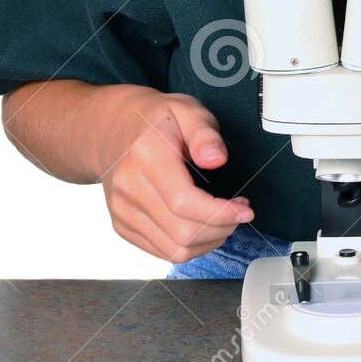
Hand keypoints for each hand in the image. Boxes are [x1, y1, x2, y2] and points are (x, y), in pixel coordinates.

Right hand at [99, 88, 253, 262]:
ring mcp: (122, 210)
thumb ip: (204, 132)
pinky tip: (202, 225)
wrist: (115, 130)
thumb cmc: (157, 121)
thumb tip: (215, 158)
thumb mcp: (187, 110)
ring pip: (175, 250)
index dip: (221, 213)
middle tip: (238, 211)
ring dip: (209, 241)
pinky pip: (163, 252)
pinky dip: (191, 246)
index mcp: (146, 155)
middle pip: (182, 232)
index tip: (245, 209)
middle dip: (222, 228)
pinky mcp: (122, 226)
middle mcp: (129, 187)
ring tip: (222, 219)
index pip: (184, 202)